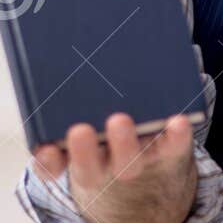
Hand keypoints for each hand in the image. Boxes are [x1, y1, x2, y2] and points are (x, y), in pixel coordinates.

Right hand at [30, 113, 196, 222]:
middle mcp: (103, 164)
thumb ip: (68, 103)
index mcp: (75, 156)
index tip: (45, 149)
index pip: (52, 167)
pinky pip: (172, 148)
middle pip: (89, 168)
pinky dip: (175, 136)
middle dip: (83, 152)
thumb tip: (48, 53)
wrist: (154, 164)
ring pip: (128, 162)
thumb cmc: (109, 133)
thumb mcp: (85, 120)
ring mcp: (136, 161)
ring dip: (124, 145)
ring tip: (119, 121)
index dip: (47, 162)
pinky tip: (177, 121)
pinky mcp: (168, 153)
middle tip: (79, 131)